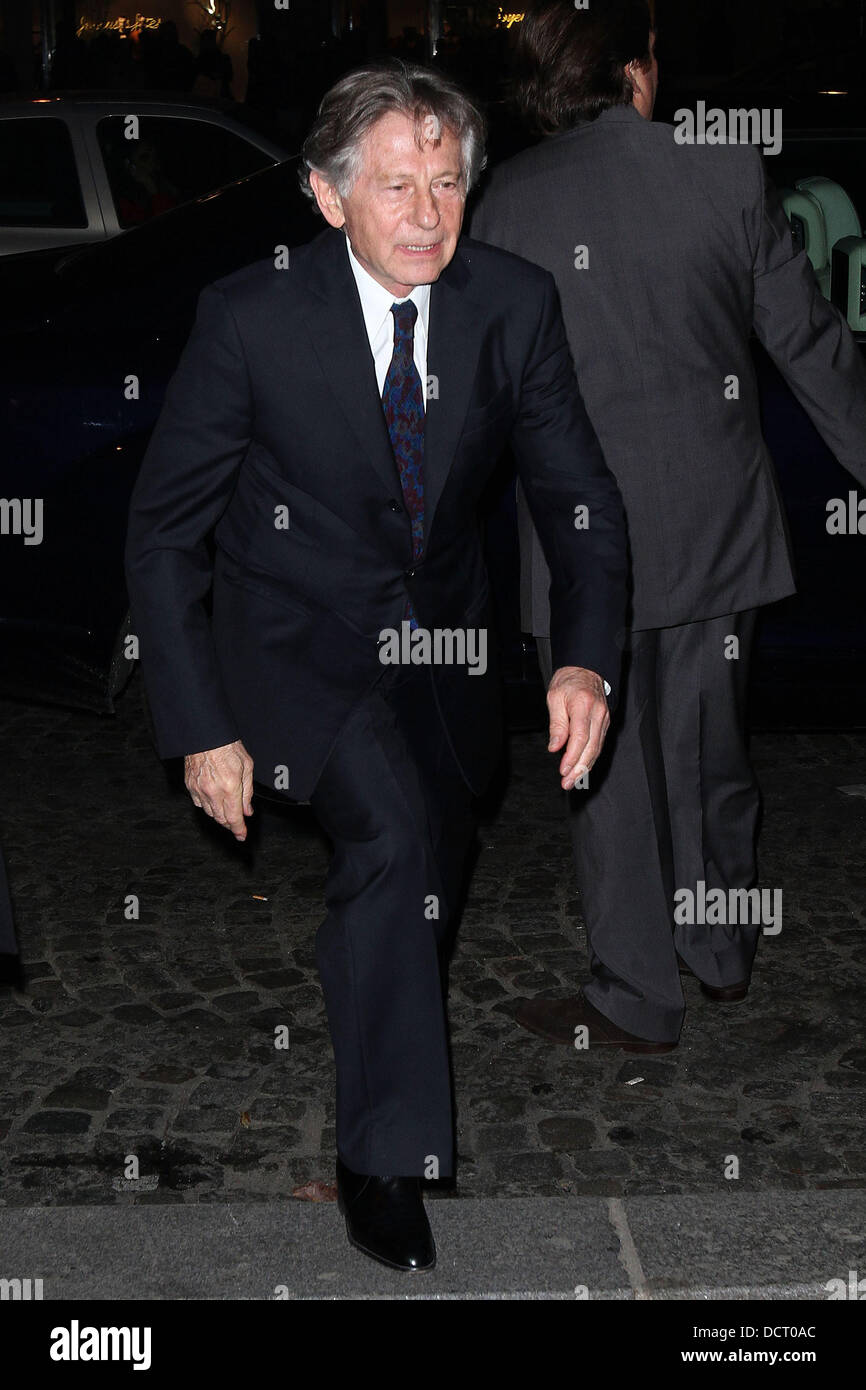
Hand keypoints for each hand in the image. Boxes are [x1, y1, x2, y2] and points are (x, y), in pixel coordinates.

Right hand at [184, 740, 253, 841]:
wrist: (205, 735)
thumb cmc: (227, 747)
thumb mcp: (247, 767)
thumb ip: (248, 792)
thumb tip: (247, 810)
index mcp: (230, 787)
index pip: (234, 818)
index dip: (239, 830)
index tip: (242, 836)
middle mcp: (213, 792)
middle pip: (221, 819)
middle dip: (231, 824)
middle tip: (237, 823)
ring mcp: (199, 790)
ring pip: (209, 813)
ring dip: (219, 815)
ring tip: (227, 811)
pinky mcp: (190, 786)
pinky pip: (199, 804)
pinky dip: (207, 806)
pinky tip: (214, 800)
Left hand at [547, 666, 609, 789]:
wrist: (586, 668)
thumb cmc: (568, 681)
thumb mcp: (554, 697)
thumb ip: (557, 724)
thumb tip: (555, 747)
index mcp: (584, 705)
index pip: (580, 736)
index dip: (573, 756)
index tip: (563, 770)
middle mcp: (598, 713)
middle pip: (591, 747)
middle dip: (579, 768)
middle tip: (567, 783)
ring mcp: (604, 719)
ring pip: (597, 748)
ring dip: (585, 767)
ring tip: (573, 781)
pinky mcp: (605, 723)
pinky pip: (598, 744)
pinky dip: (590, 758)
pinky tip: (582, 768)